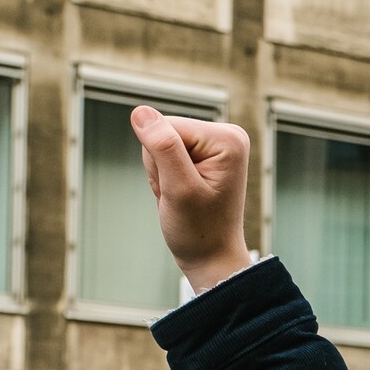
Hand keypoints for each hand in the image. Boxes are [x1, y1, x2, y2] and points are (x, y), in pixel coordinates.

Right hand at [132, 105, 253, 292]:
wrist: (211, 257)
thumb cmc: (199, 230)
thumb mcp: (179, 189)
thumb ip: (162, 147)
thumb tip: (141, 112)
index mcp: (228, 138)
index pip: (166, 126)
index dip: (159, 160)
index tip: (180, 188)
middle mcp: (226, 135)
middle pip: (162, 132)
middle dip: (160, 167)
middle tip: (178, 195)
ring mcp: (215, 144)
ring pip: (159, 144)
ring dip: (161, 174)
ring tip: (180, 197)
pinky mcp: (203, 154)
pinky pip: (163, 155)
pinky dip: (163, 177)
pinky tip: (179, 194)